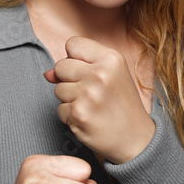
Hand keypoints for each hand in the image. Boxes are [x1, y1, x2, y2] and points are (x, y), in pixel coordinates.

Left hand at [43, 36, 155, 164]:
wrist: (135, 139)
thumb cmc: (122, 105)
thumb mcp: (111, 76)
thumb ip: (79, 66)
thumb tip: (47, 74)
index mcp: (111, 58)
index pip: (73, 44)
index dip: (75, 59)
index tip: (88, 72)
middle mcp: (100, 73)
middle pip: (61, 66)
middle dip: (69, 80)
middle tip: (91, 93)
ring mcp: (88, 94)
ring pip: (58, 89)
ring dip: (69, 100)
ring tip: (91, 106)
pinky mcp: (79, 114)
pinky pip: (59, 109)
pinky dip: (70, 117)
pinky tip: (88, 119)